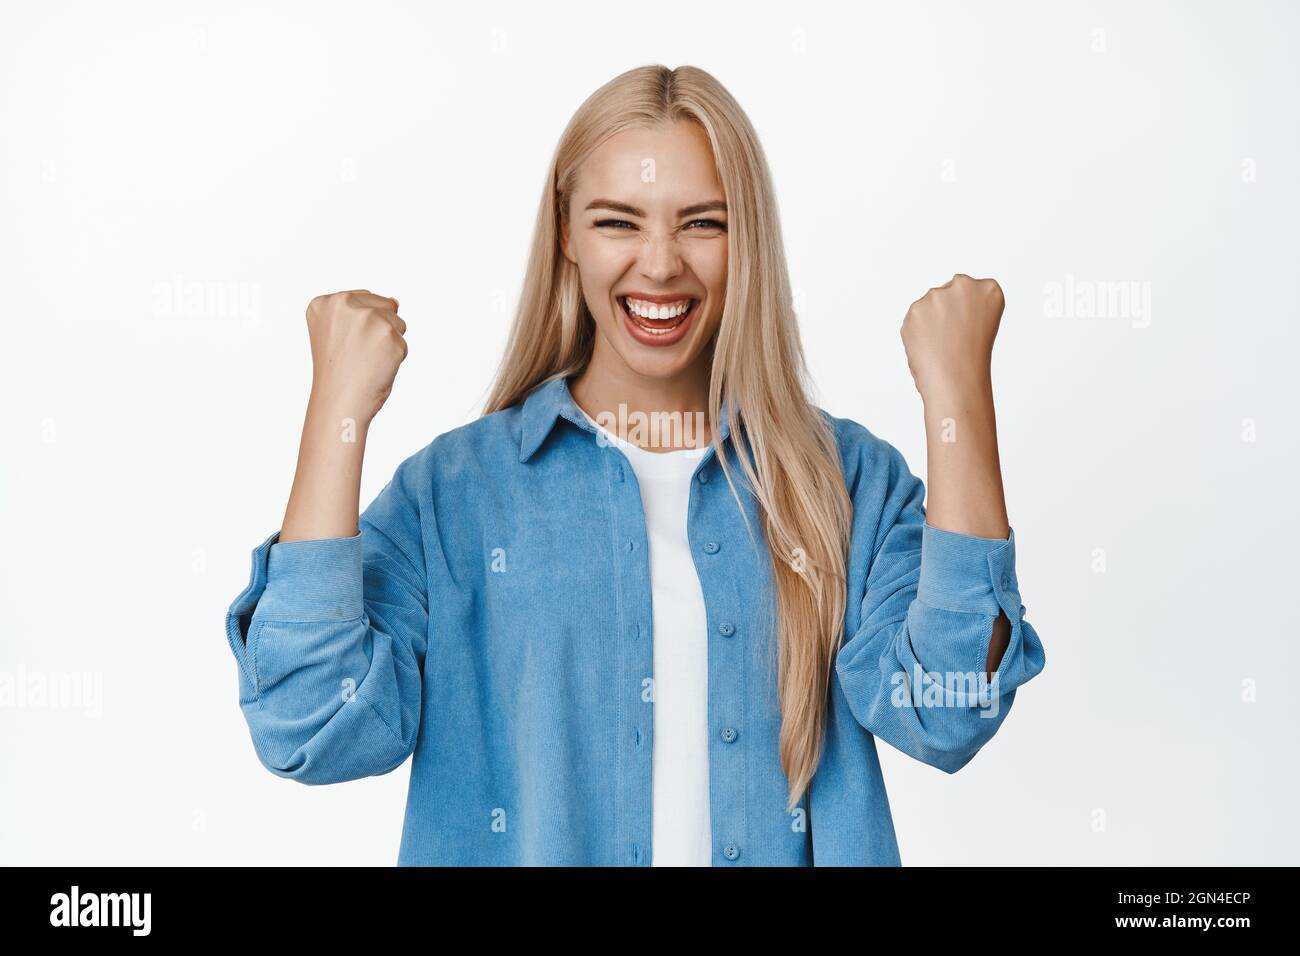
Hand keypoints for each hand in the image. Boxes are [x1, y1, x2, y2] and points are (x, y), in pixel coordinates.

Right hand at [305, 289, 406, 422]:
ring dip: (388, 344)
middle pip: (385, 306)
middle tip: (357, 354)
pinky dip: (395, 359)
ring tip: (366, 361)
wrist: (337, 403)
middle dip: (378, 330)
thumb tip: (396, 301)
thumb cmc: (337, 372)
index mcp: (326, 302)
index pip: (365, 299)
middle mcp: (344, 304)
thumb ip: (359, 310)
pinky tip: (376, 369)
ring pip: (397, 324)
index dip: (360, 327)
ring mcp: (367, 318)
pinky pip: (403, 344)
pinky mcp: (388, 335)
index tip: (344, 344)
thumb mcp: (336, 332)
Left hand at [900, 274, 1003, 400]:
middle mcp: (964, 285)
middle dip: (945, 311)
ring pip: (929, 305)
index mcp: (990, 289)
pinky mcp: (915, 309)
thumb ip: (967, 305)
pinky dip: (916, 332)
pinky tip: (928, 345)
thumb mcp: (984, 324)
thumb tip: (940, 304)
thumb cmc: (973, 359)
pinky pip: (914, 318)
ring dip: (930, 321)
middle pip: (947, 293)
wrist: (957, 379)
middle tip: (952, 338)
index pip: (972, 291)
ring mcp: (937, 295)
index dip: (967, 312)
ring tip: (941, 344)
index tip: (970, 327)